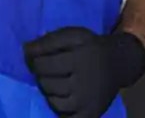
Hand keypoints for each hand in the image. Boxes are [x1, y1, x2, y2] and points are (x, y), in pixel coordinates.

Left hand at [24, 26, 144, 116]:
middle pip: (46, 85)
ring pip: (54, 103)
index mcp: (79, 59)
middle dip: (42, 77)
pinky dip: (60, 110)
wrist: (119, 63)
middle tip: (49, 72)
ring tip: (57, 83)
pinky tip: (63, 98)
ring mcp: (87, 102)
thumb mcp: (73, 35)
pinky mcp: (91, 114)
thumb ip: (48, 41)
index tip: (37, 59)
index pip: (42, 65)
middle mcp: (83, 82)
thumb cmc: (91, 47)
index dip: (35, 62)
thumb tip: (24, 50)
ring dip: (50, 93)